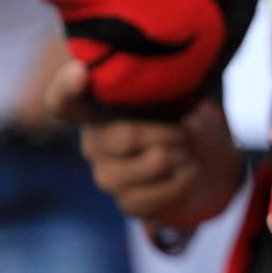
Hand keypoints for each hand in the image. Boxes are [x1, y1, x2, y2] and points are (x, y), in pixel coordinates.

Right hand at [45, 61, 243, 228]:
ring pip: (152, 163)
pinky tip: (190, 170)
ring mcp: (108, 174)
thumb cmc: (189, 126)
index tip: (80, 72)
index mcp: (100, 107)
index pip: (64, 99)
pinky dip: (185, 180)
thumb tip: (190, 123)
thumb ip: (188, 110)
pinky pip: (158, 193)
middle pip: (127, 136)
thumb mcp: (194, 108)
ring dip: (182, 156)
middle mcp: (95, 141)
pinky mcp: (127, 200)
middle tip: (184, 133)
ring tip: (187, 152)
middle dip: (171, 134)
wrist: (207, 166)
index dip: (67, 87)